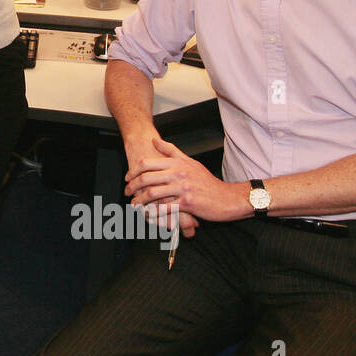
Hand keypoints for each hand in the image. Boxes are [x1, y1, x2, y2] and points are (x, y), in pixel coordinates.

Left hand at [125, 136, 248, 222]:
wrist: (228, 197)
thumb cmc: (208, 182)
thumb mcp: (190, 162)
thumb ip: (171, 151)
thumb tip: (154, 140)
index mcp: (178, 163)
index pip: (147, 163)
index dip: (133, 171)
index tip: (128, 178)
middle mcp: (179, 173)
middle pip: (146, 178)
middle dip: (132, 186)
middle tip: (127, 192)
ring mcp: (183, 188)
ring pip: (152, 194)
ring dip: (139, 201)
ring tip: (134, 204)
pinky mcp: (187, 204)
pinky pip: (165, 209)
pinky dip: (153, 213)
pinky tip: (148, 215)